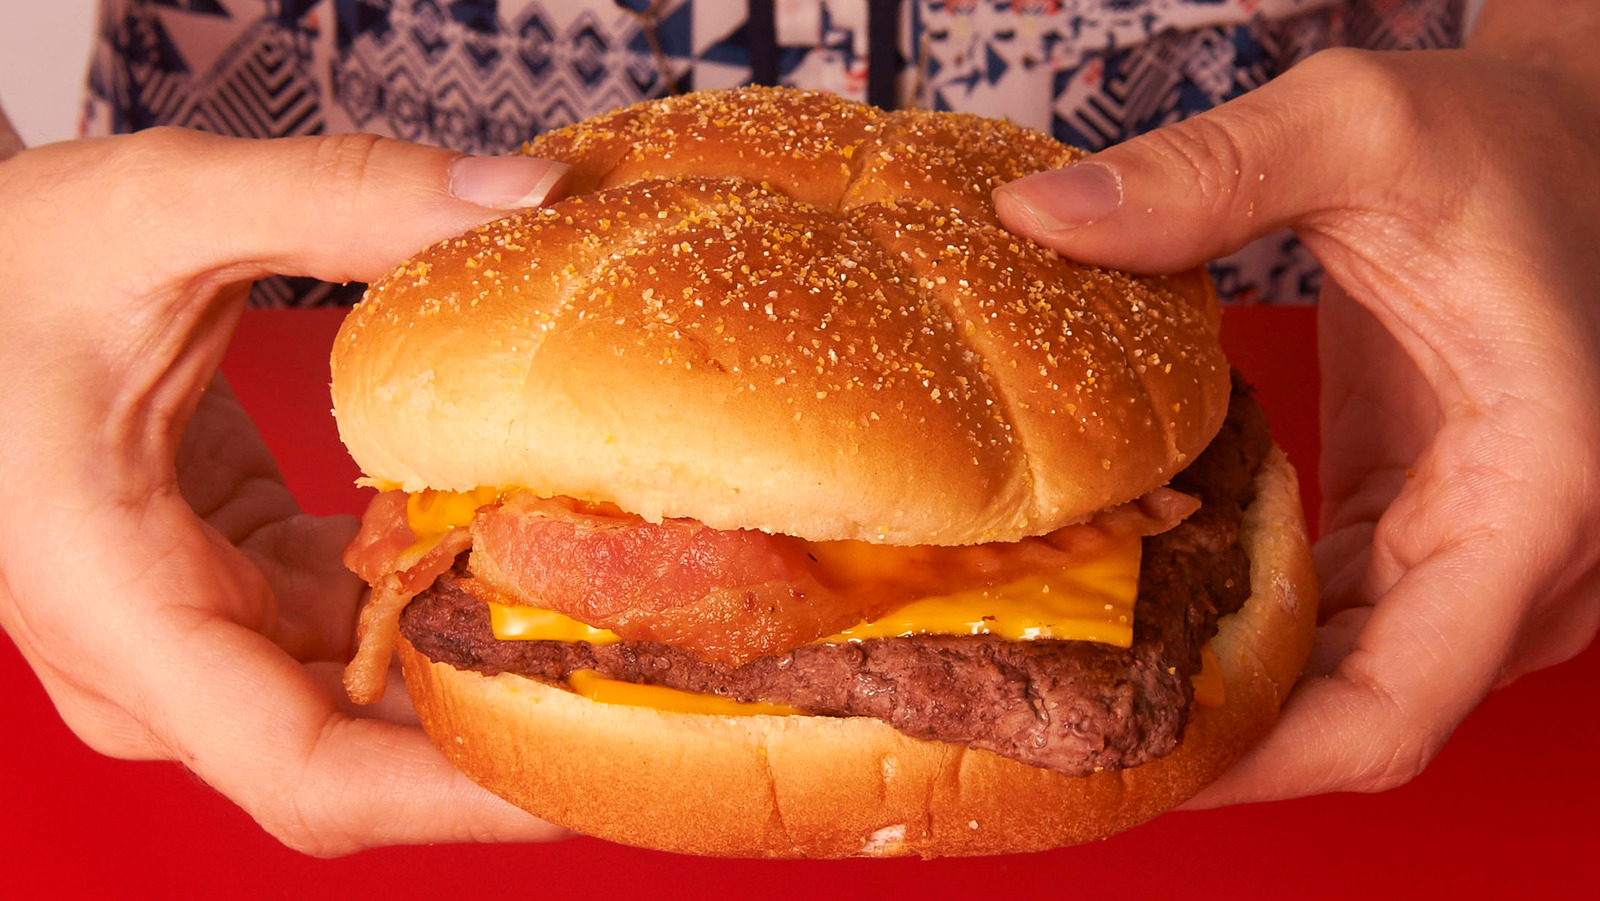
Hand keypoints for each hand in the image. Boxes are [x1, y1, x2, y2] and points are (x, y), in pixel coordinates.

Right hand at [0, 127, 570, 852]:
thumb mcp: (162, 209)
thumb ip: (343, 200)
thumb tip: (524, 200)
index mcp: (117, 606)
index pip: (307, 774)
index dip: (459, 802)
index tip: (585, 781)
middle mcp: (150, 659)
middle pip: (355, 758)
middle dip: (501, 736)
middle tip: (649, 682)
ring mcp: (184, 637)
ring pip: (356, 703)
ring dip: (478, 667)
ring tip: (611, 618)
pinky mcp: (218, 595)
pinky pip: (343, 639)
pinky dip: (430, 607)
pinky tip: (514, 549)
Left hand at [995, 6, 1599, 803]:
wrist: (1570, 140)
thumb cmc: (1502, 138)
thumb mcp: (1359, 129)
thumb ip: (1208, 176)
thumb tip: (1038, 221)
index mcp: (1536, 495)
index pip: (1394, 711)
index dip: (1255, 762)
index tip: (1127, 762)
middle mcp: (1530, 561)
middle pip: (1361, 725)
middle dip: (1214, 739)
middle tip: (1057, 715)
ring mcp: (1486, 560)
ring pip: (1349, 691)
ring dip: (1224, 696)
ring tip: (1078, 677)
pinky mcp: (1433, 536)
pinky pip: (1344, 634)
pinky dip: (1252, 639)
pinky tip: (1148, 614)